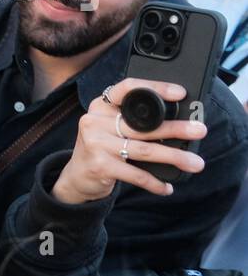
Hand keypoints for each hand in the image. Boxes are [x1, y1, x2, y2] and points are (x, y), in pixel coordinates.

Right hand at [52, 78, 205, 204]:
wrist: (76, 177)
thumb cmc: (102, 148)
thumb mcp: (111, 128)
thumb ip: (133, 121)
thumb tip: (179, 123)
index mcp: (101, 106)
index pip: (128, 88)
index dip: (155, 88)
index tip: (180, 93)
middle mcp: (94, 121)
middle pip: (142, 124)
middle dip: (175, 129)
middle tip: (200, 130)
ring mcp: (96, 144)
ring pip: (144, 150)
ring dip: (174, 157)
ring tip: (195, 163)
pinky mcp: (99, 166)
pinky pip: (135, 174)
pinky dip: (154, 182)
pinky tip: (166, 187)